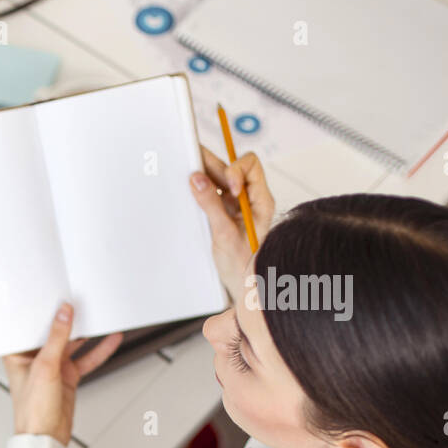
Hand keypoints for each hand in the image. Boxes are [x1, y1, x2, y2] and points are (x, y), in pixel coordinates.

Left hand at [3, 302, 122, 445]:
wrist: (46, 437)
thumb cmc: (32, 410)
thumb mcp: (45, 367)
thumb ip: (57, 338)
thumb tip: (63, 313)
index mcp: (18, 354)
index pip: (30, 325)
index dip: (41, 311)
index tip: (55, 295)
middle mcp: (34, 358)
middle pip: (53, 332)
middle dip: (67, 319)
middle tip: (80, 301)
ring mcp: (52, 367)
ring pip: (72, 344)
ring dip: (85, 333)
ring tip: (98, 315)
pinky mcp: (66, 375)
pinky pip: (85, 359)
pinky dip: (98, 350)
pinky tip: (110, 340)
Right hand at [188, 146, 274, 296]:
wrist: (243, 287)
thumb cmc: (242, 266)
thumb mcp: (224, 235)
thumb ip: (211, 205)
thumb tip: (198, 180)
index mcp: (260, 200)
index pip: (250, 167)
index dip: (234, 170)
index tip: (224, 185)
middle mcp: (249, 199)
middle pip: (231, 169)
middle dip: (212, 165)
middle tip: (191, 159)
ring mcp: (236, 205)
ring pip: (220, 179)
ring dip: (204, 176)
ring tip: (186, 172)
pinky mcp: (224, 213)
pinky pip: (213, 194)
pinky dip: (201, 190)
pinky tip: (190, 191)